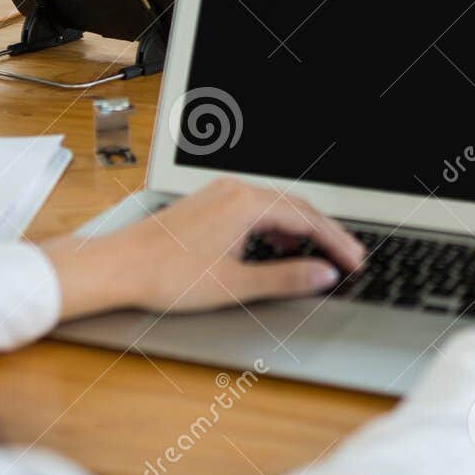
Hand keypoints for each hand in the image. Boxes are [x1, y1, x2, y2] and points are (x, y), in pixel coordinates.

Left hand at [39, 179, 364, 319]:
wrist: (118, 267)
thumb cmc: (168, 277)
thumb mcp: (235, 284)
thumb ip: (286, 278)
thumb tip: (324, 275)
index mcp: (247, 204)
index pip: (308, 220)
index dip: (337, 243)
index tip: (356, 263)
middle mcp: (235, 190)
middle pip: (297, 208)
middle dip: (326, 235)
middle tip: (350, 259)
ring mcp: (220, 193)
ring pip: (277, 207)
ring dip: (302, 231)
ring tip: (320, 258)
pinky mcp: (208, 203)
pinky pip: (256, 208)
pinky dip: (277, 227)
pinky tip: (277, 248)